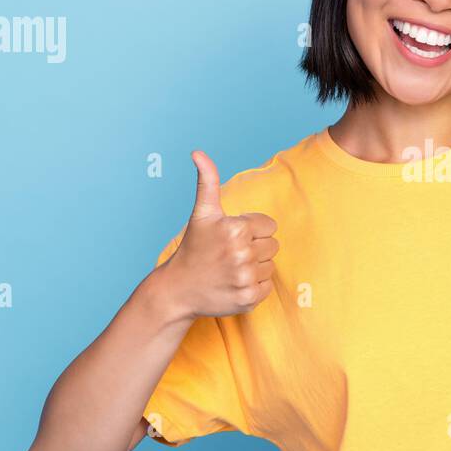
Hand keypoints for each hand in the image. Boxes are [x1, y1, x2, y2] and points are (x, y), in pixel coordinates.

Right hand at [161, 150, 278, 319]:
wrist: (178, 289)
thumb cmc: (194, 247)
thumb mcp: (202, 213)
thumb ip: (207, 181)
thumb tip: (198, 152)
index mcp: (236, 228)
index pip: (269, 226)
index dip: (252, 229)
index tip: (232, 237)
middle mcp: (242, 253)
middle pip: (273, 245)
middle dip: (255, 247)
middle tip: (231, 254)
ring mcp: (245, 278)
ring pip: (270, 266)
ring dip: (255, 267)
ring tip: (231, 268)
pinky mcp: (248, 299)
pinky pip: (267, 287)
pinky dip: (254, 286)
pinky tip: (235, 283)